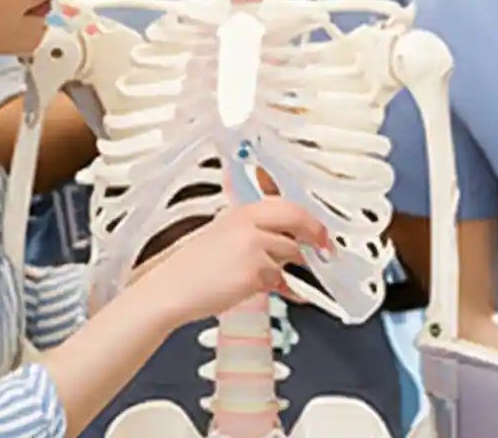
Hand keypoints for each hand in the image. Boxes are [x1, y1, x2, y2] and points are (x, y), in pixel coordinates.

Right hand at [139, 200, 329, 323]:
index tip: (319, 230)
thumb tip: (286, 243)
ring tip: (292, 278)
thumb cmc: (193, 269)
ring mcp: (252, 246)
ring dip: (295, 267)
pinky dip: (288, 288)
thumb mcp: (223, 236)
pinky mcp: (255, 271)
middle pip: (297, 220)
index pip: (285, 204)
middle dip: (315, 235)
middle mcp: (248, 223)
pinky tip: (287, 292)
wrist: (172, 289)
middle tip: (325, 249)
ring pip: (290, 252)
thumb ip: (255, 234)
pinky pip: (281, 278)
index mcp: (241, 211)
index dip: (308, 218)